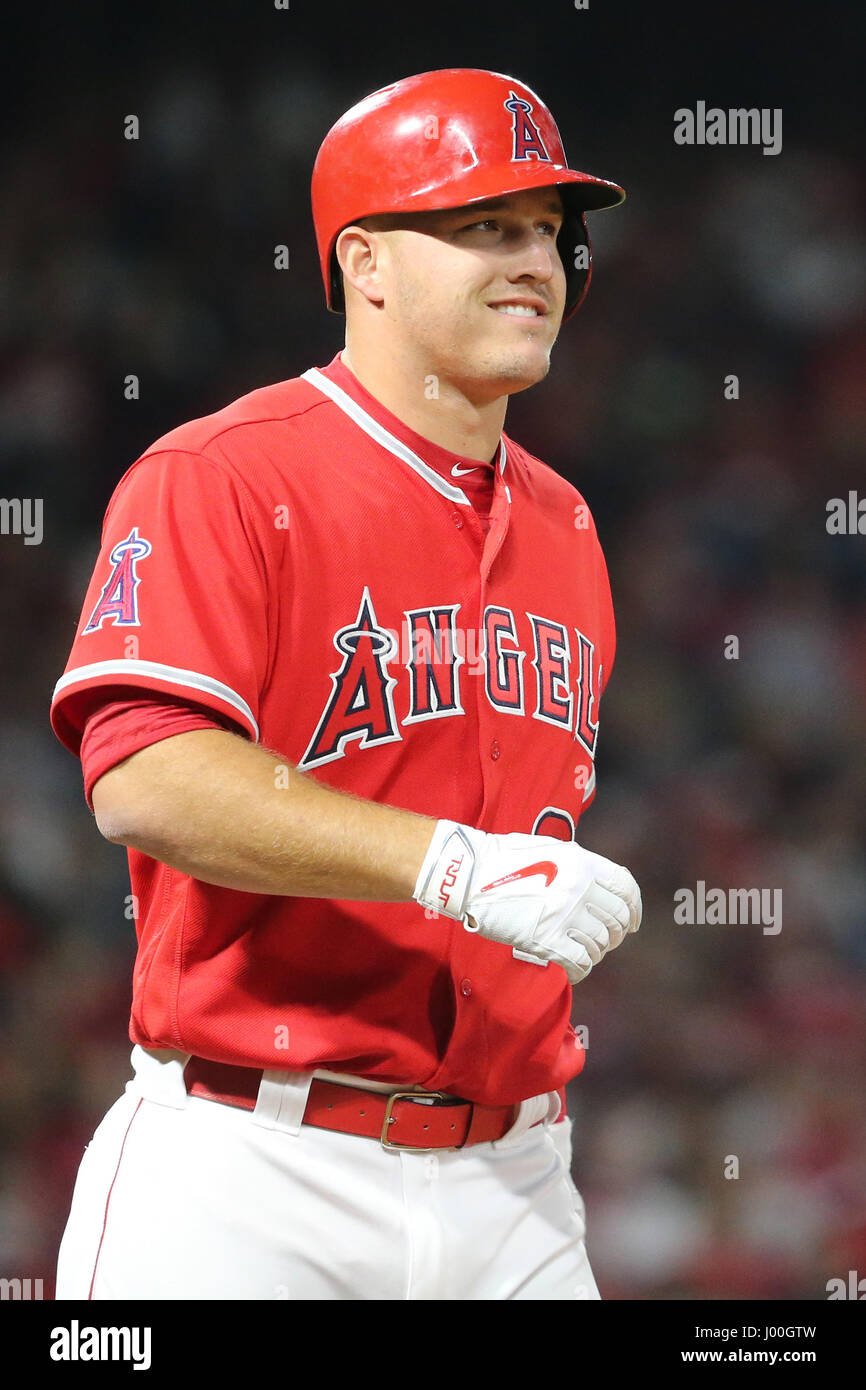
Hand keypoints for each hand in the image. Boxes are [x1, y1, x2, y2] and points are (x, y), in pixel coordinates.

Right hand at [413, 820, 640, 983]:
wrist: (469, 874)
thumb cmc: (503, 859)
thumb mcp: (549, 848)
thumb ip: (578, 866)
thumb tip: (597, 888)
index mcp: (582, 863)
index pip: (626, 887)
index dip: (634, 908)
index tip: (633, 922)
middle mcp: (579, 889)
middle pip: (617, 919)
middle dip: (616, 933)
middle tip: (606, 940)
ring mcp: (564, 916)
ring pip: (600, 944)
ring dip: (596, 952)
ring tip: (583, 951)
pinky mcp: (546, 940)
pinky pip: (579, 963)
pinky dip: (581, 970)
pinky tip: (574, 970)